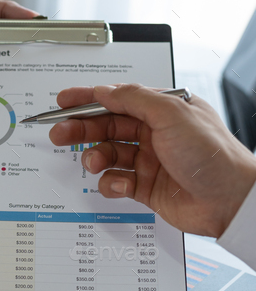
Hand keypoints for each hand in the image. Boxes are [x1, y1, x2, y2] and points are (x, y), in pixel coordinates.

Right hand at [49, 84, 255, 237]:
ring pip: (108, 155)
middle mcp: (155, 133)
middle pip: (107, 126)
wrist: (229, 200)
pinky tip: (120, 184)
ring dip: (96, 158)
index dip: (88, 99)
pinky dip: (112, 183)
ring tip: (94, 162)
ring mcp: (149, 160)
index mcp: (162, 109)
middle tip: (61, 133)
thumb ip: (134, 98)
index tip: (64, 101)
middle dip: (82, 129)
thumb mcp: (171, 114)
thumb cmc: (212, 154)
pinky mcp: (146, 187)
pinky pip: (116, 181)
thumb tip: (105, 91)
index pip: (117, 99)